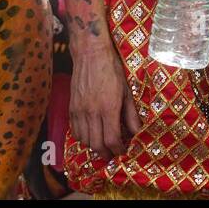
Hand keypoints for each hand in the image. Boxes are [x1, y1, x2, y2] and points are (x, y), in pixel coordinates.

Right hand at [69, 38, 139, 158]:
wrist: (90, 53)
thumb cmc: (111, 70)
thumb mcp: (126, 91)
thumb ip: (130, 114)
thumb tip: (137, 132)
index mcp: (108, 107)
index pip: (111, 139)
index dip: (118, 149)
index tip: (123, 151)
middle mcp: (92, 111)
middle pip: (96, 144)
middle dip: (106, 153)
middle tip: (113, 154)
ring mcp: (79, 110)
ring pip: (84, 140)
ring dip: (94, 147)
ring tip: (103, 146)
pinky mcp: (71, 107)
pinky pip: (74, 130)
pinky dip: (82, 138)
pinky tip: (90, 135)